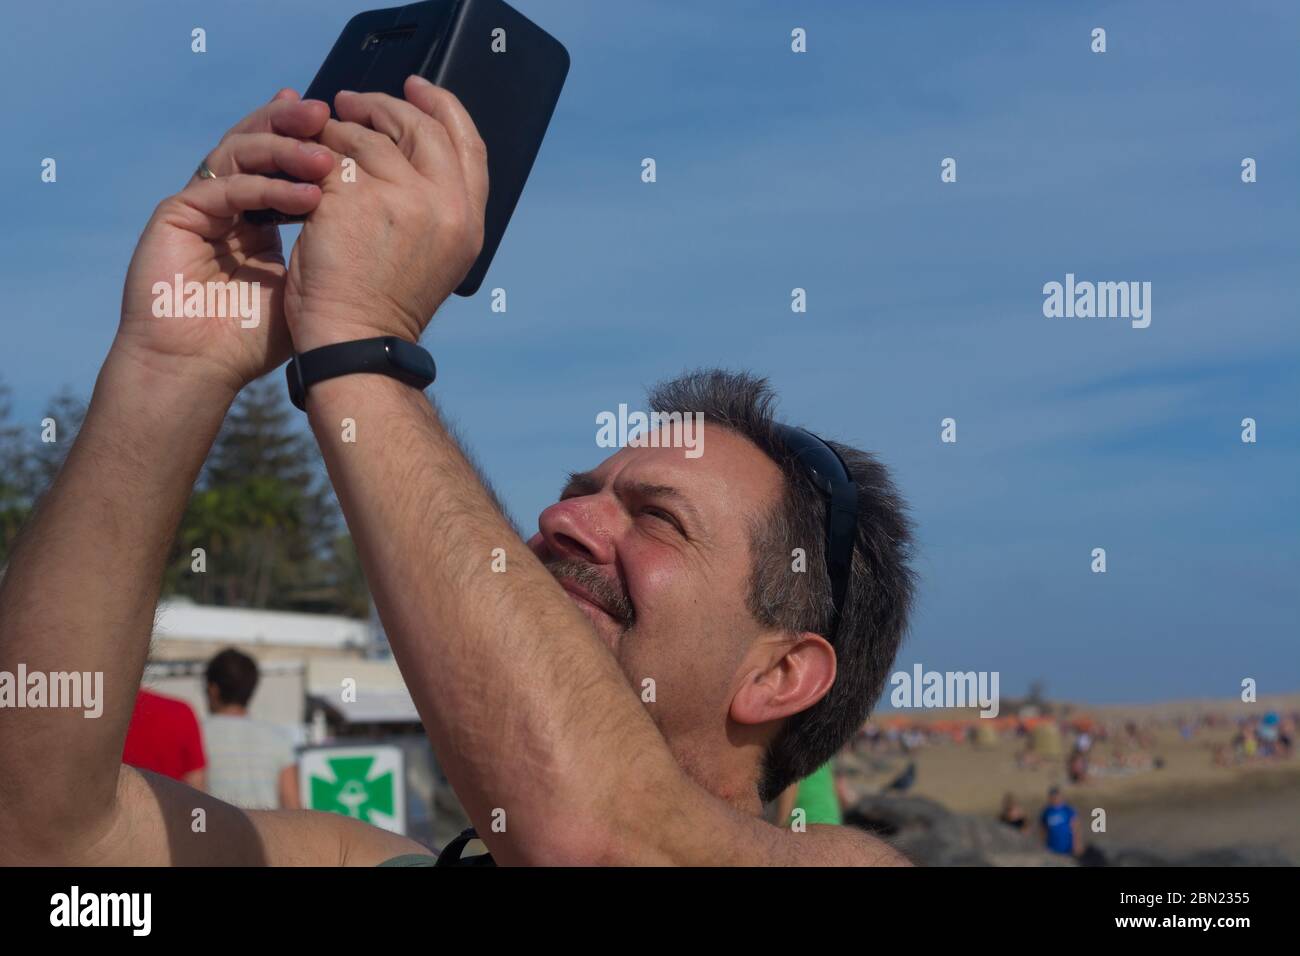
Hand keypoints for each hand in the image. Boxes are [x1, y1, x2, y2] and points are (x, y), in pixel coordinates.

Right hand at [115, 90, 336, 392]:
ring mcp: (201, 203)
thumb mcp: (309, 288)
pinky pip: (225, 187)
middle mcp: (228, 200)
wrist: (195, 368)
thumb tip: (386, 221)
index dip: (319, 143)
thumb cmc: (253, 339)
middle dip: (298, 125)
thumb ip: (333, 250)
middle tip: (332, 115)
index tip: (360, 135)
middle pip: (262, 141)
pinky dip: (267, 189)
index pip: (287, 161)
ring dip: (286, 149)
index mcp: (259, 213)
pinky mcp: (177, 213)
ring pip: (242, 152)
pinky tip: (307, 197)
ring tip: (326, 155)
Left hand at [284, 75, 487, 352]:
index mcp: (469, 218)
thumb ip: (436, 203)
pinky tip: (299, 167)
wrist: (356, 342)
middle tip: (350, 102)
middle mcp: (444, 203)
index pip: (467, 141)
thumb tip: (412, 149)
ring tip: (318, 142)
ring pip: (367, 135)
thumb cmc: (385, 305)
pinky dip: (312, 154)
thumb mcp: (436, 255)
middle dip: (382, 105)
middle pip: (418, 126)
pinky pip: (330, 155)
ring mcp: (401, 198)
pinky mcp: (353, 198)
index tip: (417, 87)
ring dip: (338, 130)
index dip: (442, 105)